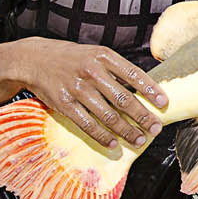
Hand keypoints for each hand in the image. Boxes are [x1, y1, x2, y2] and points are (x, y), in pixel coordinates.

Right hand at [19, 38, 168, 149]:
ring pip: (108, 115)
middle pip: (123, 99)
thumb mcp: (94, 55)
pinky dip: (102, 136)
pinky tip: (113, 144)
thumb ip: (116, 70)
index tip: (163, 103)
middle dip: (142, 116)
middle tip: (156, 128)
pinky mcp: (64, 104)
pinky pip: (87, 124)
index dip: (150, 89)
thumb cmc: (72, 59)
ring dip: (126, 130)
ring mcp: (77, 89)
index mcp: (103, 56)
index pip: (133, 74)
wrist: (34, 60)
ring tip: (139, 139)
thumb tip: (143, 90)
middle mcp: (91, 72)